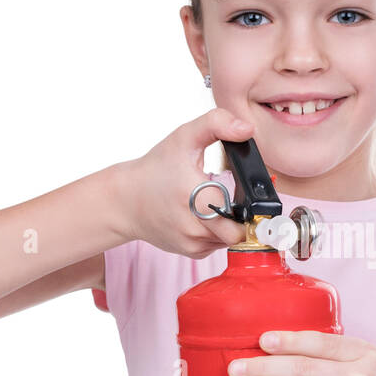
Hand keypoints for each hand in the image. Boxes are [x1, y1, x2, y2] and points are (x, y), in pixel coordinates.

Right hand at [115, 108, 256, 256]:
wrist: (125, 199)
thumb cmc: (155, 168)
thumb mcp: (184, 137)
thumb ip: (217, 124)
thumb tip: (247, 129)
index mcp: (196, 198)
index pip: (242, 216)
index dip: (250, 205)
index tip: (248, 194)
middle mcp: (194, 227)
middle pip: (239, 232)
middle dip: (241, 217)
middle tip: (233, 198)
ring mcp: (192, 243)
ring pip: (229, 240)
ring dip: (229, 224)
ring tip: (215, 204)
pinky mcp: (190, 252)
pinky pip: (217, 245)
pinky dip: (217, 232)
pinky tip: (204, 216)